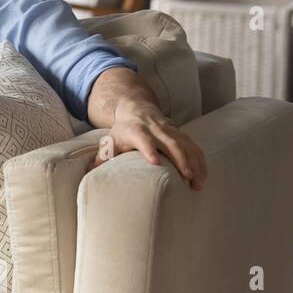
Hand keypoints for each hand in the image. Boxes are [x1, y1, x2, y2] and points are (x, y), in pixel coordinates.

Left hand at [89, 101, 207, 190]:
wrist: (137, 108)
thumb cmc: (122, 130)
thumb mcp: (110, 141)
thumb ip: (102, 157)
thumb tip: (89, 172)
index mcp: (137, 131)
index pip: (144, 139)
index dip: (149, 149)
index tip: (155, 163)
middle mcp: (156, 130)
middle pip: (171, 143)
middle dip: (181, 159)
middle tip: (187, 177)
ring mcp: (171, 131)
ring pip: (187, 145)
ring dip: (195, 163)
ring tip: (197, 183)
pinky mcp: (181, 134)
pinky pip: (194, 147)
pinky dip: (200, 161)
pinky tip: (203, 176)